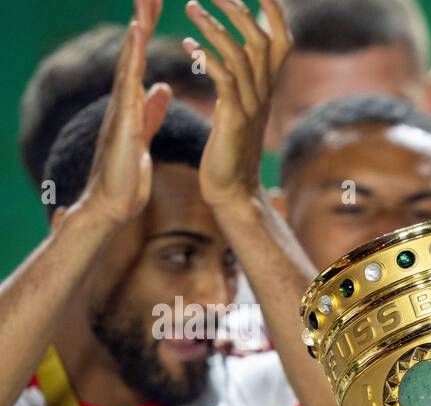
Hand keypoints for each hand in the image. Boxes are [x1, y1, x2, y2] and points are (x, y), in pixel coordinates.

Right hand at [75, 0, 172, 226]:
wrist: (113, 204)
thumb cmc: (127, 173)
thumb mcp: (144, 134)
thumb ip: (151, 110)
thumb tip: (162, 89)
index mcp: (132, 101)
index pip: (140, 59)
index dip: (148, 31)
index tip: (157, 3)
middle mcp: (123, 99)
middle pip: (133, 51)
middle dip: (141, 20)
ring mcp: (121, 109)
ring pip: (129, 63)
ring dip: (136, 34)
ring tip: (144, 5)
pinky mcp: (124, 123)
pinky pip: (129, 85)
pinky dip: (134, 61)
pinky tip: (138, 41)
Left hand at [183, 0, 291, 210]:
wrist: (232, 191)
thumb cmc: (228, 151)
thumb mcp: (238, 109)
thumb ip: (239, 80)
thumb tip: (231, 54)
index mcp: (266, 88)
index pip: (280, 41)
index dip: (272, 12)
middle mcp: (264, 94)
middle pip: (262, 41)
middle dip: (238, 10)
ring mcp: (252, 107)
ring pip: (241, 56)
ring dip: (214, 28)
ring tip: (190, 8)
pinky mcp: (234, 120)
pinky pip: (225, 80)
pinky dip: (207, 58)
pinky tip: (187, 45)